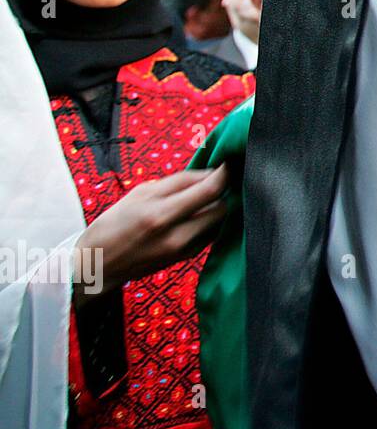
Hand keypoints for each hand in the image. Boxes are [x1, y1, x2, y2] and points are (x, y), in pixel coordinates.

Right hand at [73, 166, 229, 303]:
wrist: (97, 264)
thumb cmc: (114, 224)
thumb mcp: (140, 193)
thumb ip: (178, 182)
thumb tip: (210, 173)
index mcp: (160, 214)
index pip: (209, 191)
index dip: (224, 174)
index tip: (228, 164)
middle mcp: (176, 235)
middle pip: (221, 206)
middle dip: (221, 190)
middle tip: (211, 180)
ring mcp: (183, 249)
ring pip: (219, 220)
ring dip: (216, 205)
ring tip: (199, 198)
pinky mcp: (186, 258)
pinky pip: (211, 233)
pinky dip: (208, 221)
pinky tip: (193, 215)